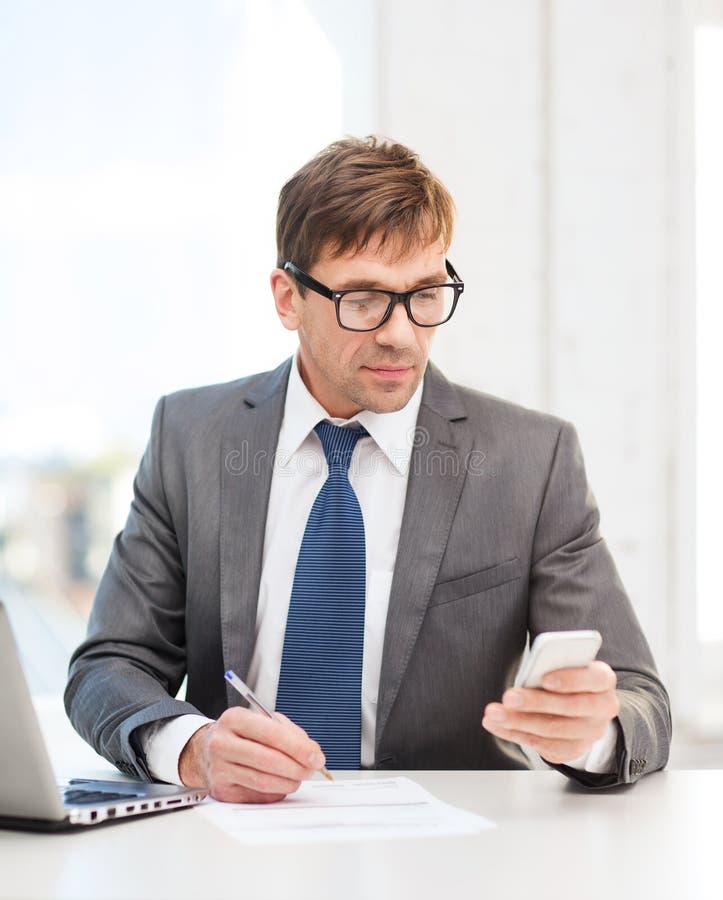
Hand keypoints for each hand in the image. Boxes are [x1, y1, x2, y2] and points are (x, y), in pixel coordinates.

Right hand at [178, 707, 325, 802]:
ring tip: (298, 778)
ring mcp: (219, 768)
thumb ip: (288, 732)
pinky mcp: (221, 789)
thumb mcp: (261, 720)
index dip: (298, 747)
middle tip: (311, 769)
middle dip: (297, 767)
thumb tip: (311, 752)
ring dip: (289, 782)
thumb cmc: (240, 734)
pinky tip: (280, 784)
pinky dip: (275, 792)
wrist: (205, 749)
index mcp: (234, 719)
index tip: (315, 756)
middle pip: (268, 760)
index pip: (271, 733)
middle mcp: (222, 743)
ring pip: (263, 781)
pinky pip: (256, 795)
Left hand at [482, 661, 618, 764]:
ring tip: (495, 713)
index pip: (593, 678)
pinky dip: (516, 734)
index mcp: (602, 680)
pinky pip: (543, 745)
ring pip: (553, 730)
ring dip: (519, 722)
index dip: (570, 679)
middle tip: (509, 697)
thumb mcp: (564, 665)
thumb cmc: (566, 678)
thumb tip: (528, 675)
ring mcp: (590, 732)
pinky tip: (498, 726)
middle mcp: (602, 708)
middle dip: (535, 702)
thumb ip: (551, 666)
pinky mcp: (573, 748)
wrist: (580, 706)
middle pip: (569, 707)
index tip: (544, 679)